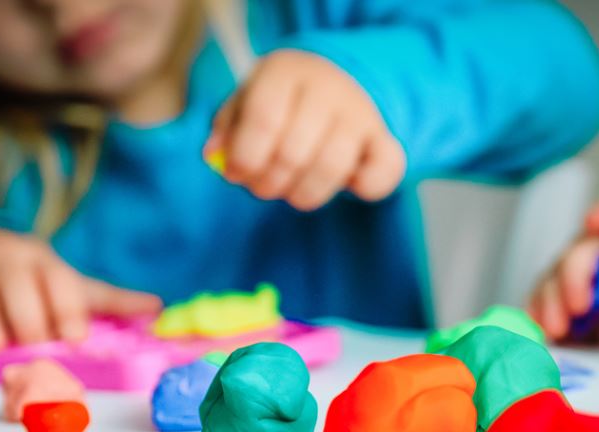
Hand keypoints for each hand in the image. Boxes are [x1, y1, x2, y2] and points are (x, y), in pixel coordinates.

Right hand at [0, 228, 161, 350]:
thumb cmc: (31, 281)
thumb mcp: (69, 285)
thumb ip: (110, 302)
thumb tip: (157, 308)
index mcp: (42, 261)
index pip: (59, 286)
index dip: (68, 316)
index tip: (74, 340)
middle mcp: (4, 264)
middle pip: (21, 307)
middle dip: (31, 337)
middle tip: (37, 355)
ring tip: (1, 354)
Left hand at [204, 49, 406, 211]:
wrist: (332, 81)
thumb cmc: (279, 101)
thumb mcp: (246, 102)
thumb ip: (227, 128)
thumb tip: (215, 155)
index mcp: (286, 71)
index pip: (264, 119)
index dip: (246, 156)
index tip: (237, 174)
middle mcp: (328, 87)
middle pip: (294, 151)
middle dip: (270, 181)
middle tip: (261, 187)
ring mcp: (360, 113)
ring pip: (332, 167)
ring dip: (304, 193)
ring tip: (290, 192)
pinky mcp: (383, 140)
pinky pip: (383, 172)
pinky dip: (363, 187)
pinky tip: (345, 185)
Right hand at [530, 199, 598, 343]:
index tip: (594, 221)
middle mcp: (597, 248)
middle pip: (579, 252)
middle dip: (574, 279)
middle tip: (579, 308)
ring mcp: (570, 268)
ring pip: (553, 276)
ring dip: (552, 303)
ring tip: (558, 329)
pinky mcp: (551, 291)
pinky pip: (538, 298)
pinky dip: (537, 313)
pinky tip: (542, 328)